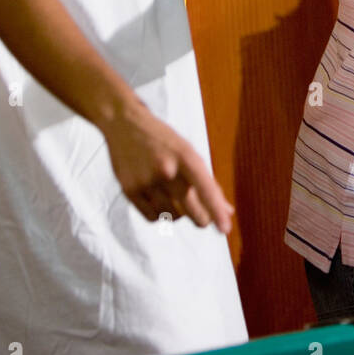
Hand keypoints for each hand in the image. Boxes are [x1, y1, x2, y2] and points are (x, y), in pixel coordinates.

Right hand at [100, 99, 234, 232]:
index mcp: (186, 156)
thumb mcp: (188, 153)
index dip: (216, 211)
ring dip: (178, 214)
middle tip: (204, 220)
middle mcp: (166, 169)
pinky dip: (159, 215)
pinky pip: (152, 218)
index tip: (225, 230)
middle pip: (191, 210)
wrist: (125, 124)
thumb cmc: (164, 141)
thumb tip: (228, 211)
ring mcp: (146, 181)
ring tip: (174, 198)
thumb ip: (208, 182)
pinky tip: (159, 200)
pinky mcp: (129, 190)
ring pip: (172, 217)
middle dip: (202, 219)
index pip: (206, 189)